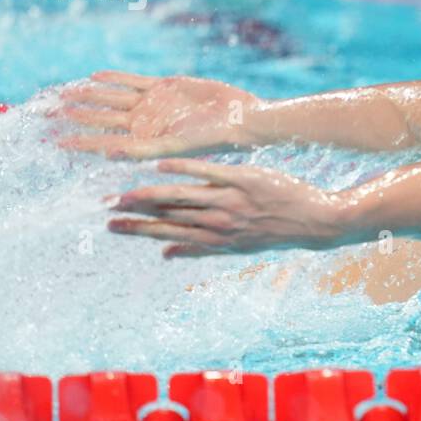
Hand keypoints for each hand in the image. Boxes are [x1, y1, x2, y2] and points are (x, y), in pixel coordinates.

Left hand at [59, 71, 261, 159]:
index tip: (52, 141)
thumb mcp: (174, 146)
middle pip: (100, 119)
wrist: (239, 117)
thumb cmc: (212, 140)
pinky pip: (132, 82)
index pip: (102, 141)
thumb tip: (109, 155)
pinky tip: (94, 76)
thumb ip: (142, 149)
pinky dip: (114, 79)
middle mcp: (144, 123)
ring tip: (62, 94)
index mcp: (144, 140)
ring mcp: (152, 104)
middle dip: (73, 117)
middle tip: (45, 114)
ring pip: (111, 99)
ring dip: (87, 96)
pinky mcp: (164, 87)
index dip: (78, 141)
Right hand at [107, 159, 348, 256]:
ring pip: (183, 198)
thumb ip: (200, 249)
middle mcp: (220, 223)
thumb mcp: (237, 248)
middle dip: (136, 216)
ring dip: (151, 196)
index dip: (140, 231)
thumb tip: (164, 255)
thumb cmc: (274, 232)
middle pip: (170, 218)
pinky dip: (184, 169)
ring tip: (124, 193)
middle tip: (106, 211)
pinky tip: (161, 165)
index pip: (169, 235)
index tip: (112, 227)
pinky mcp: (244, 180)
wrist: (315, 221)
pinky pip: (209, 172)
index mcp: (216, 240)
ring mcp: (231, 201)